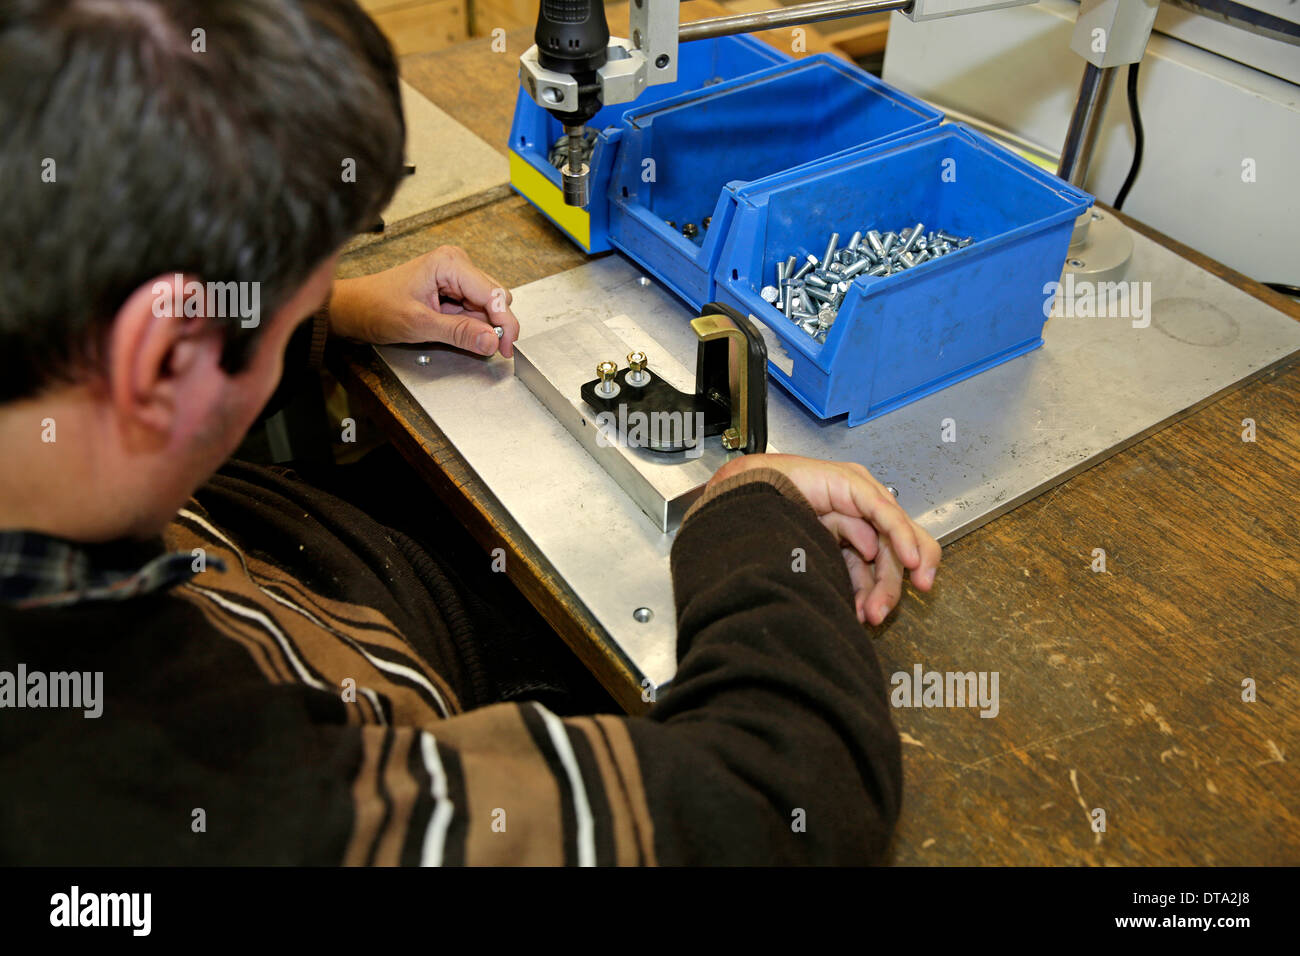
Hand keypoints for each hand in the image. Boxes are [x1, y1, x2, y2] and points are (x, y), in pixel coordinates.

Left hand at [327, 245, 519, 356]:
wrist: (356, 309)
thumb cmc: (376, 307)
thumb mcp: (419, 324)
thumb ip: (459, 333)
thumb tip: (491, 340)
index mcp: (450, 263)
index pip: (494, 294)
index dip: (504, 323)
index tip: (506, 347)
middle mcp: (456, 265)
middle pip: (496, 298)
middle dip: (494, 324)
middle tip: (486, 347)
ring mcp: (456, 277)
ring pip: (487, 306)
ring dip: (480, 325)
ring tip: (452, 333)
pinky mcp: (452, 289)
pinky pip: (474, 309)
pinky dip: (470, 324)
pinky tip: (452, 329)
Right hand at [710, 453, 940, 625]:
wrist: (741, 500)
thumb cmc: (766, 527)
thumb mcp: (814, 562)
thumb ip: (839, 578)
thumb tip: (860, 607)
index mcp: (845, 531)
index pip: (883, 558)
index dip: (891, 585)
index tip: (882, 615)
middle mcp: (856, 513)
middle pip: (890, 552)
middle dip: (888, 588)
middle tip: (877, 614)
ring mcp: (857, 496)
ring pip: (890, 538)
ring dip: (887, 577)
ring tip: (875, 605)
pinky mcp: (853, 483)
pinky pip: (884, 513)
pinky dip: (900, 537)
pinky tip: (909, 558)